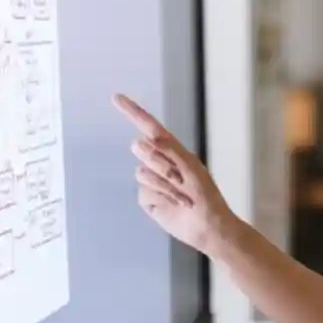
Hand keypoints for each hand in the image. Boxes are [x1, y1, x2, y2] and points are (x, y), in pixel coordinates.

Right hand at [112, 94, 239, 254]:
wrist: (207, 225)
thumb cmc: (206, 194)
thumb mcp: (191, 167)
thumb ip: (170, 150)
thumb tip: (147, 137)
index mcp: (172, 149)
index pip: (148, 126)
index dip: (132, 111)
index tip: (115, 97)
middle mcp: (160, 161)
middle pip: (142, 149)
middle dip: (159, 162)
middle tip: (180, 178)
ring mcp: (152, 179)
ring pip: (142, 172)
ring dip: (164, 183)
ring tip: (183, 194)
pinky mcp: (148, 197)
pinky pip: (143, 190)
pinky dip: (160, 196)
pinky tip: (175, 204)